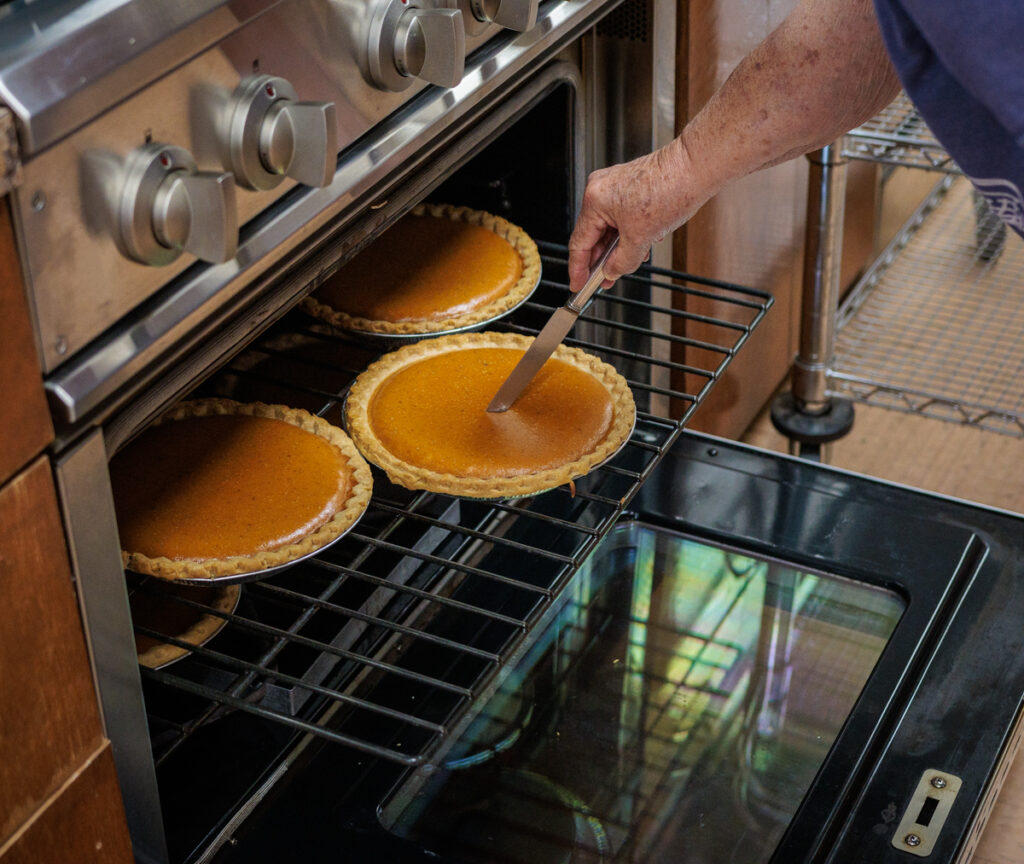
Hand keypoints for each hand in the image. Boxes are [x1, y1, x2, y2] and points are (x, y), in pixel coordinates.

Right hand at [567, 138, 714, 292]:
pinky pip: (620, 218)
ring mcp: (613, 186)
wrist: (695, 169)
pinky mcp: (628, 187)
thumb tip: (611, 272)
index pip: (579, 243)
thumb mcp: (641, 238)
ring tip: (630, 261)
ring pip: (609, 228)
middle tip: (604, 280)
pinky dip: (628, 234)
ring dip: (619, 248)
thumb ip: (622, 261)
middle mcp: (600, 189)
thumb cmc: (670, 189)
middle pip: (593, 235)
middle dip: (602, 260)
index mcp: (595, 200)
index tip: (578, 285)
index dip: (578, 269)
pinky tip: (641, 244)